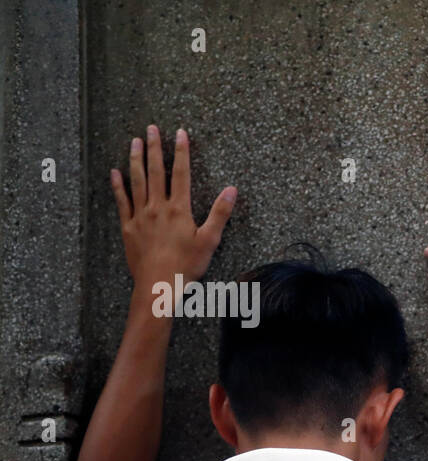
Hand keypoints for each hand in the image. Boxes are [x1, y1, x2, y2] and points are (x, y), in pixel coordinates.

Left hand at [111, 125, 235, 288]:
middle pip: (155, 171)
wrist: (158, 284)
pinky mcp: (129, 227)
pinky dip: (118, 186)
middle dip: (154, 148)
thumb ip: (220, 213)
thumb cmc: (187, 265)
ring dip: (135, 160)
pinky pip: (122, 201)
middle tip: (151, 128)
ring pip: (137, 181)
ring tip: (135, 141)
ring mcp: (141, 216)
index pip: (181, 174)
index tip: (180, 134)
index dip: (181, 152)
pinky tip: (115, 173)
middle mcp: (157, 207)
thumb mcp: (210, 240)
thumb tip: (231, 190)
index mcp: (179, 209)